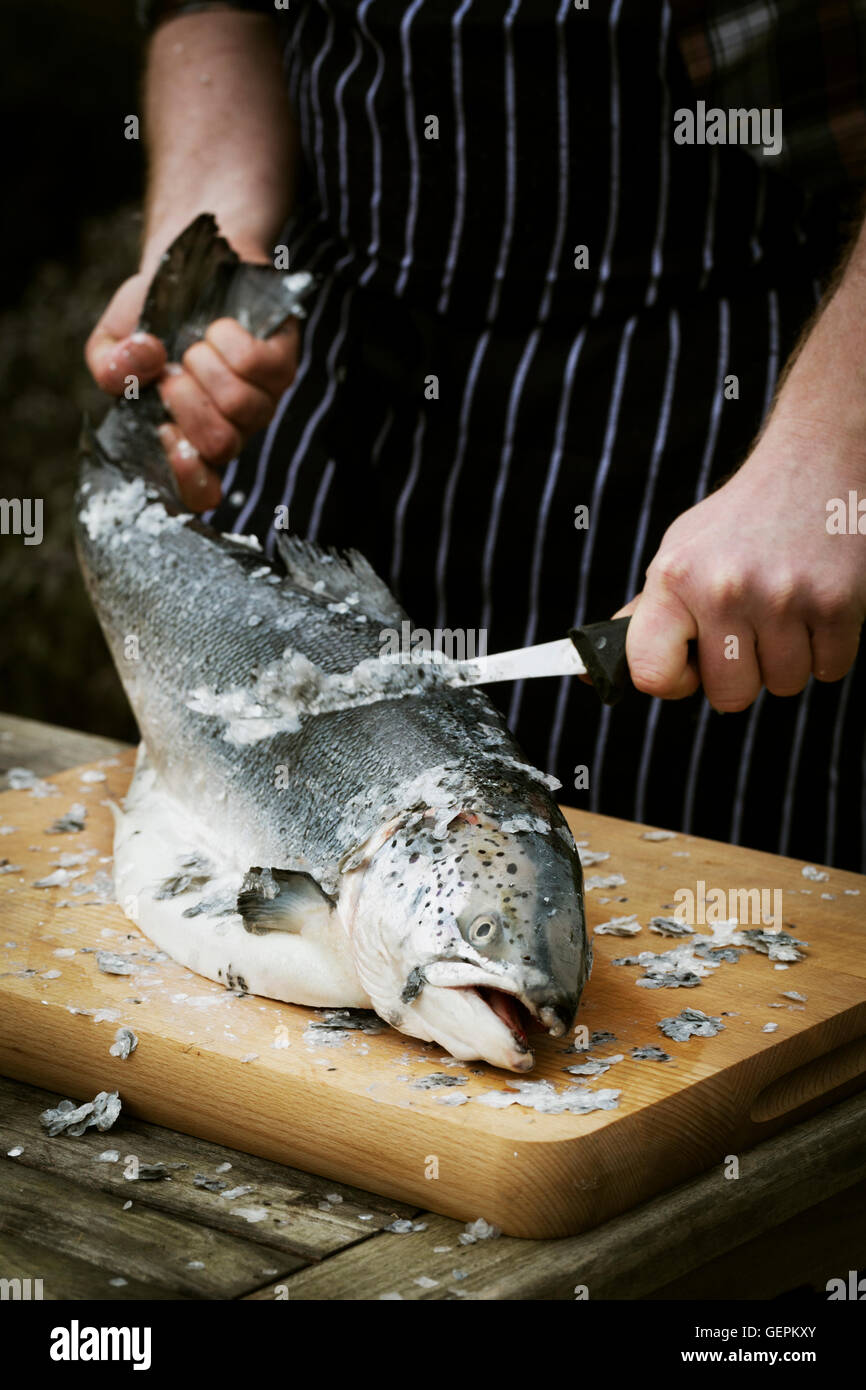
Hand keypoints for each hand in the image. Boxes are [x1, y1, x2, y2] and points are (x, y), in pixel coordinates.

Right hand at [85, 252, 299, 510]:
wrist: (186, 263)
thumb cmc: (151, 313)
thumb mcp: (112, 340)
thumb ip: (111, 368)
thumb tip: (146, 362)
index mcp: (189, 436)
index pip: (201, 492)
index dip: (188, 478)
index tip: (165, 431)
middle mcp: (231, 427)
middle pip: (219, 444)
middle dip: (184, 401)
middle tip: (172, 369)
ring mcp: (262, 398)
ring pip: (239, 405)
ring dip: (204, 366)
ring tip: (194, 344)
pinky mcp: (283, 361)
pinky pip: (257, 365)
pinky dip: (227, 340)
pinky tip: (217, 327)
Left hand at [620, 420, 865, 710]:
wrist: (816, 462)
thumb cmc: (740, 521)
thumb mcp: (678, 556)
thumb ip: (643, 617)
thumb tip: (590, 672)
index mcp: (673, 579)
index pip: (651, 674)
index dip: (673, 683)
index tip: (691, 666)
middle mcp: (723, 589)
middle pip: (729, 697)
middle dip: (742, 674)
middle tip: (750, 628)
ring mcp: (783, 598)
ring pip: (783, 685)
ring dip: (788, 659)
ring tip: (785, 608)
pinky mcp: (837, 603)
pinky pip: (830, 670)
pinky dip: (827, 649)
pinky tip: (816, 606)